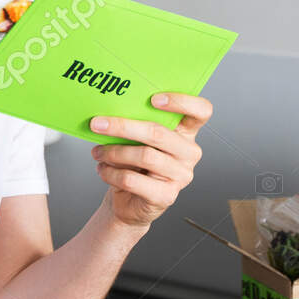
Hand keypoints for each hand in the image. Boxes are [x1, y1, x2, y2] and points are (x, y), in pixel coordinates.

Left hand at [89, 93, 210, 227]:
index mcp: (186, 133)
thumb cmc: (134, 163)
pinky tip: (103, 169)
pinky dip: (112, 173)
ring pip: (145, 156)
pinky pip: (133, 180)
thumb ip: (134, 123)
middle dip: (123, 127)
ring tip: (98, 151)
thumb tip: (109, 113)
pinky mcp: (166, 196)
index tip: (153, 99)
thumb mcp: (136, 139)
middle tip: (97, 124)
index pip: (201, 111)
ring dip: (114, 152)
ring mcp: (181, 176)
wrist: (129, 200)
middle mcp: (189, 153)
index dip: (182, 101)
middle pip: (159, 133)